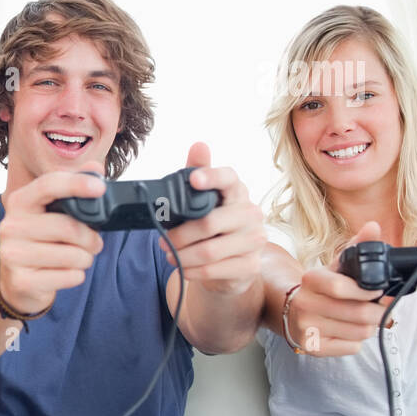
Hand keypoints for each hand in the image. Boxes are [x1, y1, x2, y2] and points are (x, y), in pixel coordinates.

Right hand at [0, 167, 106, 314]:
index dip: (76, 184)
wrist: (15, 281)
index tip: (100, 188)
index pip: (48, 185)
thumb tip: (96, 168)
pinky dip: (76, 276)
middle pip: (68, 227)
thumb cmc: (39, 242)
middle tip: (94, 243)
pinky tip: (63, 274)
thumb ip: (72, 189)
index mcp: (20, 202)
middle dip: (91, 238)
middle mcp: (11, 226)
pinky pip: (69, 277)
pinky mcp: (22, 280)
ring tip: (77, 259)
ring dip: (85, 259)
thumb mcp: (50, 213)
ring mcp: (13, 254)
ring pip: (72, 255)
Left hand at [158, 143, 264, 295]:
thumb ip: (197, 173)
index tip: (193, 179)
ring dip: (182, 255)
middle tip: (162, 240)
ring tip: (169, 255)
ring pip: (209, 250)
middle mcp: (251, 213)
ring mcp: (255, 240)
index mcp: (237, 192)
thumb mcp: (201, 200)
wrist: (230, 266)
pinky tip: (182, 268)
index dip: (211, 177)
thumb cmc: (212, 226)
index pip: (229, 178)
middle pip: (209, 222)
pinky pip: (214, 270)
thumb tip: (199, 144)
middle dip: (180, 234)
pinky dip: (192, 270)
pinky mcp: (250, 265)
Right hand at [284, 221, 387, 355]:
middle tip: (379, 308)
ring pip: (359, 332)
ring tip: (362, 319)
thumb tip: (373, 227)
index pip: (341, 287)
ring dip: (368, 326)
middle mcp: (304, 304)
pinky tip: (346, 330)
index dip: (367, 291)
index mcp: (310, 280)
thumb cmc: (321, 288)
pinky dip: (356, 340)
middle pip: (358, 313)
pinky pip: (351, 347)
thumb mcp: (336, 267)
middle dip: (378, 312)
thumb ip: (357, 247)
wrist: (290, 310)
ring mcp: (306, 328)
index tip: (377, 290)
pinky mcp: (312, 347)